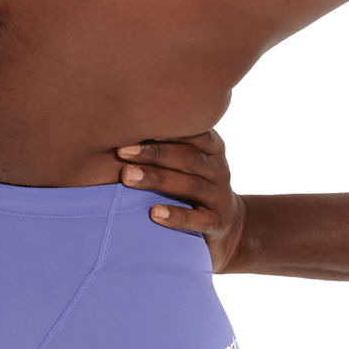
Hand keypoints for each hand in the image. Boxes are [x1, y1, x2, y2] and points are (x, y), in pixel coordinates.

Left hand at [116, 130, 246, 270]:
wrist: (228, 226)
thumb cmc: (195, 186)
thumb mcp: (189, 163)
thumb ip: (168, 147)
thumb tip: (119, 128)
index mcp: (212, 149)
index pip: (195, 132)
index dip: (168, 128)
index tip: (138, 121)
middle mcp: (218, 170)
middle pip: (187, 158)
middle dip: (154, 152)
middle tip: (122, 150)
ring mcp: (219, 197)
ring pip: (189, 185)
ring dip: (157, 179)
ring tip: (128, 176)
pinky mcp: (217, 223)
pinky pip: (198, 219)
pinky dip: (176, 216)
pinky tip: (154, 213)